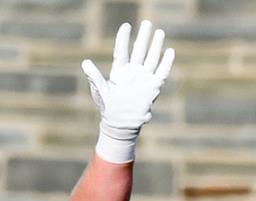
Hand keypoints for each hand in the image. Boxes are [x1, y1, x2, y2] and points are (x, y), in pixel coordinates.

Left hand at [83, 20, 175, 162]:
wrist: (122, 123)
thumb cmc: (109, 108)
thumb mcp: (100, 91)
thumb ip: (94, 77)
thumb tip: (85, 62)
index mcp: (119, 71)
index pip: (122, 51)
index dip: (124, 39)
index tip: (127, 26)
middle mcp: (133, 72)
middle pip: (139, 51)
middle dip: (144, 37)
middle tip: (147, 23)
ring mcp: (144, 79)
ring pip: (151, 58)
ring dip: (156, 45)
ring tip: (159, 32)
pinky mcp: (153, 88)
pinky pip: (161, 73)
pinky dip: (166, 63)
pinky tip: (169, 52)